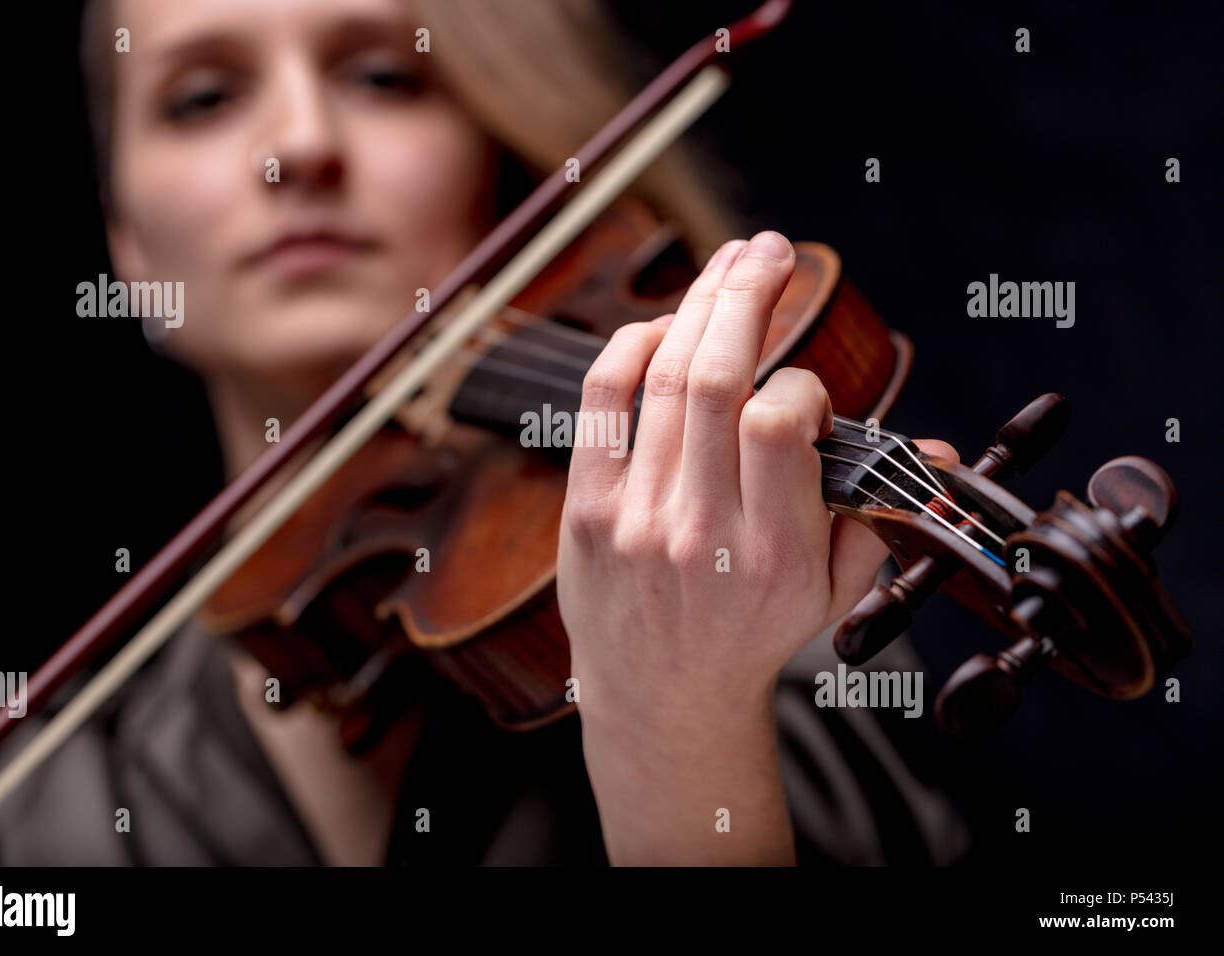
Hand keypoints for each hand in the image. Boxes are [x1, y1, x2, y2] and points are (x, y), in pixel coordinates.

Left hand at [556, 231, 954, 862]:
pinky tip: (664, 324)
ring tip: (729, 263)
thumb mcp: (833, 595)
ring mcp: (636, 518)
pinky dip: (631, 347)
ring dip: (699, 303)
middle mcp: (701, 532)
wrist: (660, 695)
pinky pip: (602, 401)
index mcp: (776, 553)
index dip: (802, 384)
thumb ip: (879, 519)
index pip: (782, 422)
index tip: (806, 392)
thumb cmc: (751, 635)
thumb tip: (938, 456)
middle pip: (717, 376)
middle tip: (770, 247)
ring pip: (663, 377)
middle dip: (749, 293)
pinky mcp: (587, 509)